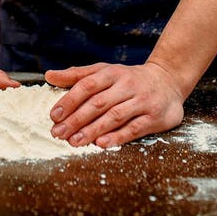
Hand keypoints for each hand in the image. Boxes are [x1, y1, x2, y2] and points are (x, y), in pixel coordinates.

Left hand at [44, 61, 183, 148]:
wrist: (168, 81)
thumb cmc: (128, 79)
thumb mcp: (104, 71)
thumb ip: (77, 75)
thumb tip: (49, 76)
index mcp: (112, 73)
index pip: (87, 85)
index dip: (70, 100)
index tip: (54, 115)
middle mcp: (127, 85)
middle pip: (98, 102)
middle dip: (76, 119)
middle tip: (58, 133)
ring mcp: (141, 101)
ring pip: (114, 116)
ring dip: (93, 130)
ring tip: (74, 142)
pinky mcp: (153, 117)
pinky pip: (133, 128)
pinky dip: (117, 137)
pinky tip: (101, 144)